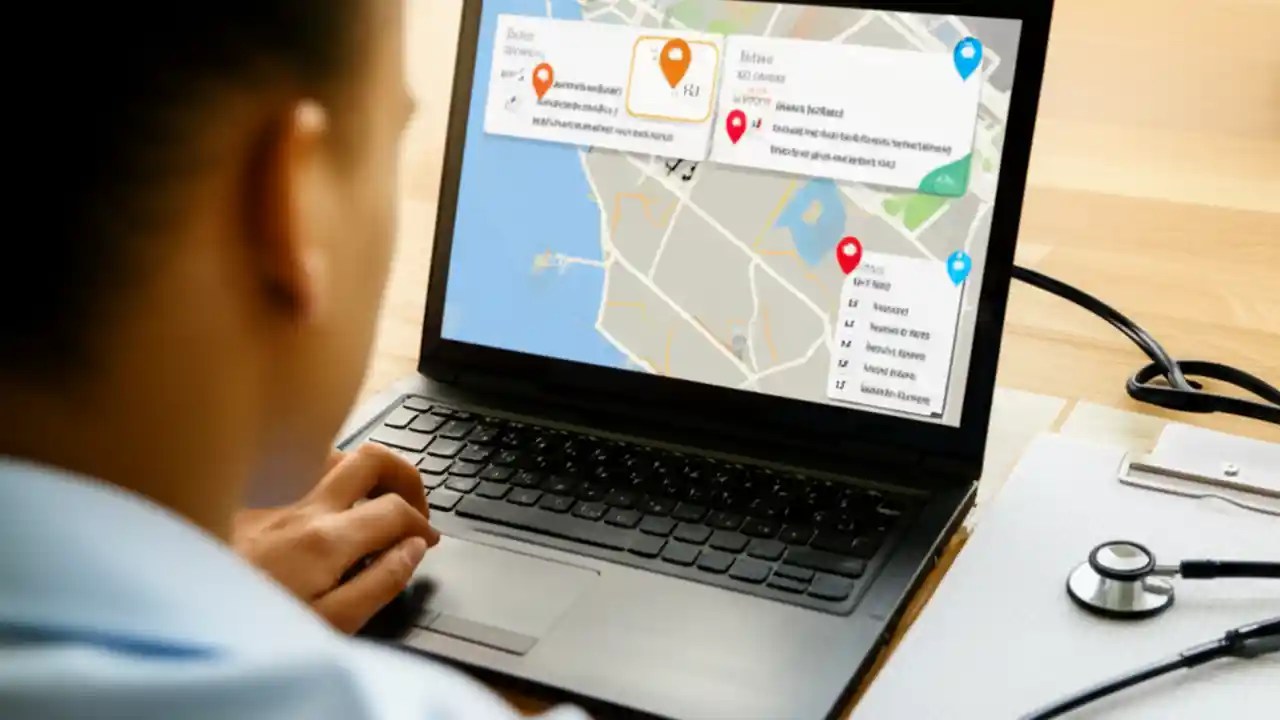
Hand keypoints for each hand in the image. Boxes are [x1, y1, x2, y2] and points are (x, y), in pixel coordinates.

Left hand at [233, 443, 440, 633]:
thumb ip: (380, 584)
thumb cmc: (248, 629)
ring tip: (369, 500)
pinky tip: (319, 501)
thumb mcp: (328, 626)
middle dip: (406, 477)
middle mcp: (301, 507)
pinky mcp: (244, 500)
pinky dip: (318, 475)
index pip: (398, 510)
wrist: (172, 619)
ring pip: (333, 453)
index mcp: (327, 540)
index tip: (425, 543)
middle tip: (410, 508)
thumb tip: (412, 550)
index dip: (423, 526)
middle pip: (374, 458)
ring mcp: (271, 497)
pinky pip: (293, 468)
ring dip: (362, 472)